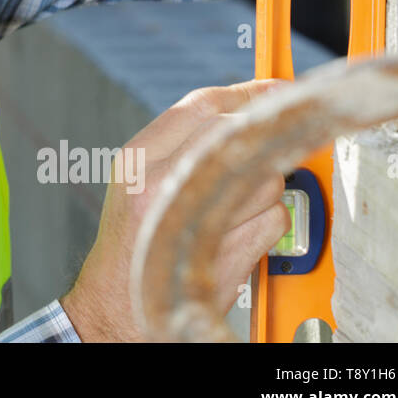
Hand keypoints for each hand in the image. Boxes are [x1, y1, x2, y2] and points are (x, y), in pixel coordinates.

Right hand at [59, 80, 289, 341]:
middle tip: (279, 138)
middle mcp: (162, 184)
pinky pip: (275, 219)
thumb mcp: (137, 182)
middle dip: (264, 137)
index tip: (275, 88)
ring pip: (265, 178)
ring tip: (236, 206)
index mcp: (137, 160)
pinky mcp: (225, 252)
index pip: (201, 107)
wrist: (118, 308)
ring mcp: (194, 219)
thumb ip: (181, 145)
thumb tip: (243, 115)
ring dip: (266, 189)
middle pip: (237, 136)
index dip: (247, 93)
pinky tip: (241, 234)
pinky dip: (270, 224)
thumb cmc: (131, 246)